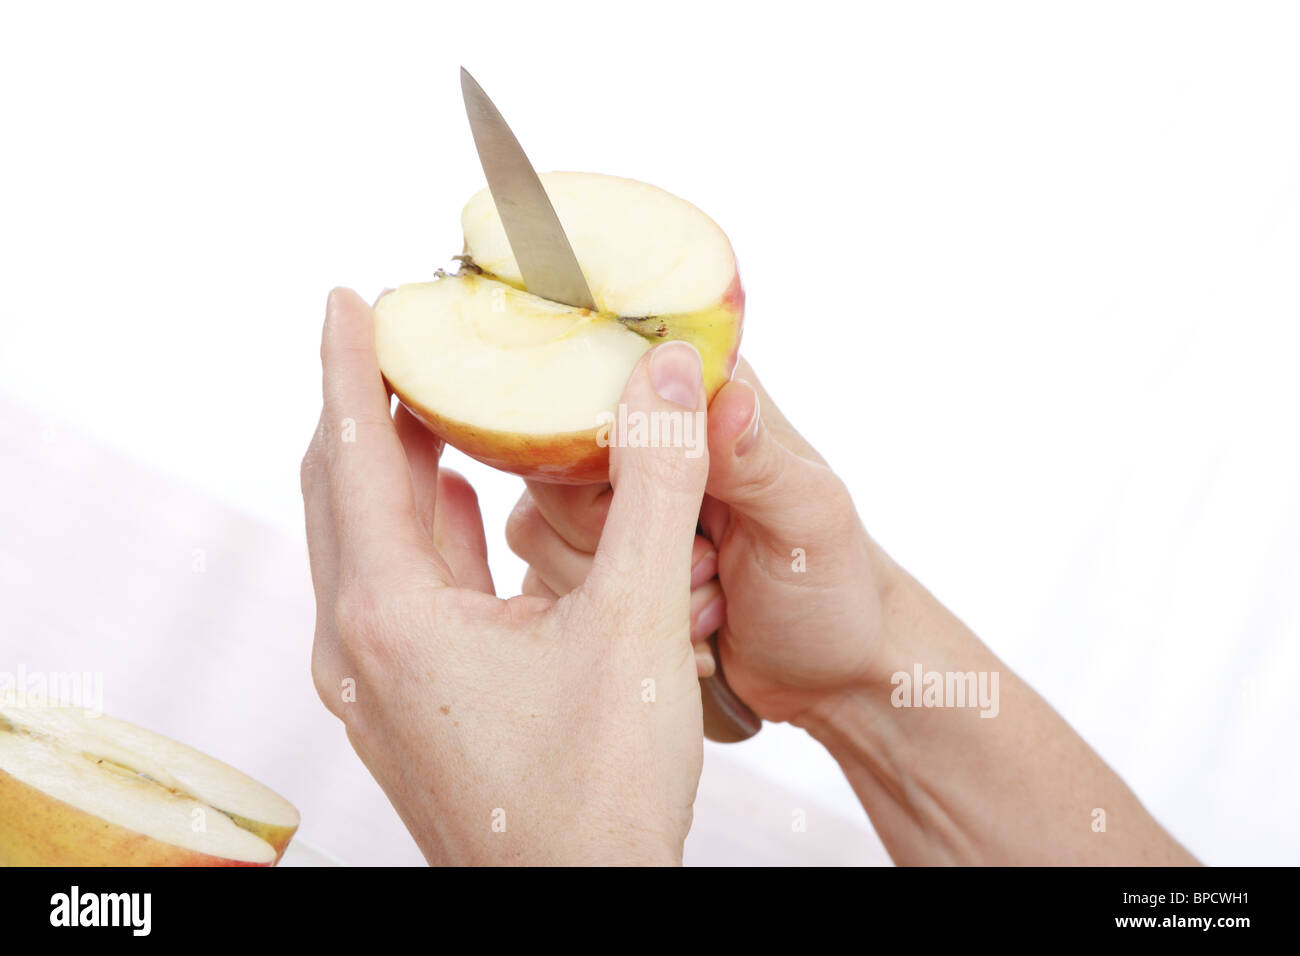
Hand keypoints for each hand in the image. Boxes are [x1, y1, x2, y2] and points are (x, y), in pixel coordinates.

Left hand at [301, 289, 710, 864]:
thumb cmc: (598, 791)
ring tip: (439, 401)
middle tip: (402, 334)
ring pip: (368, 543)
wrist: (578, 910)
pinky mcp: (406, 706)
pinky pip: (398, 590)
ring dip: (399, 467)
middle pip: (343, 491)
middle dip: (368, 404)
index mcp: (389, 614)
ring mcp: (374, 683)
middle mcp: (357, 646)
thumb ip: (653, 486)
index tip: (342, 295)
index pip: (354, 452)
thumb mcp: (640, 623)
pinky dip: (426, 530)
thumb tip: (666, 375)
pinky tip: (467, 507)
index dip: (346, 363)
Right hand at [507, 358, 892, 724]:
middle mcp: (646, 442)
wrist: (821, 673)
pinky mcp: (595, 560)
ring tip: (704, 599)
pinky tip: (675, 629)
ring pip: (539, 521)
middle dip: (617, 532)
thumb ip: (758, 459)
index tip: (657, 506)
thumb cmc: (832, 586)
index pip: (609, 379)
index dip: (616, 448)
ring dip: (619, 581)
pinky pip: (543, 572)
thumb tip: (725, 397)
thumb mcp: (808, 521)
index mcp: (703, 400)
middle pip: (554, 455)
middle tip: (705, 563)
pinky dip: (605, 614)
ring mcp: (614, 503)